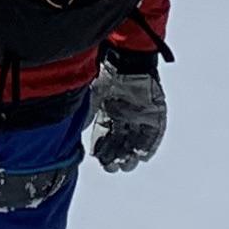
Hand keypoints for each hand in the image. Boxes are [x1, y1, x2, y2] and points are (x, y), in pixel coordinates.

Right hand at [87, 59, 165, 174]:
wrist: (127, 61)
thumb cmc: (107, 75)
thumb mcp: (91, 97)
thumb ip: (85, 115)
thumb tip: (74, 133)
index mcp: (108, 113)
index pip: (105, 138)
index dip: (104, 152)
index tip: (102, 163)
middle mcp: (124, 117)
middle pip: (121, 144)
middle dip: (117, 158)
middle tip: (114, 167)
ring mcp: (141, 116)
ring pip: (137, 142)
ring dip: (132, 155)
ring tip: (127, 164)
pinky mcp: (155, 114)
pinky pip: (154, 133)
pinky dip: (149, 146)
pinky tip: (143, 156)